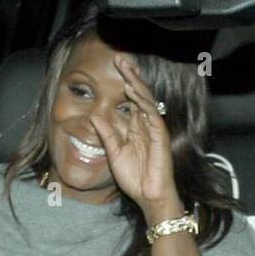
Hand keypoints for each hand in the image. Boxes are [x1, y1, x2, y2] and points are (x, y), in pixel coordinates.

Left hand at [93, 54, 182, 221]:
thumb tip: (94, 117)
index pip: (131, 100)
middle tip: (121, 58)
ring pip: (146, 100)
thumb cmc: (134, 178)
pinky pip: (152, 115)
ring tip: (126, 68)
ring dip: (136, 83)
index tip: (114, 67)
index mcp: (136, 127)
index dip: (124, 83)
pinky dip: (142, 102)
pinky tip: (132, 91)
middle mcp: (146, 124)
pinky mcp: (160, 137)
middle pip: (139, 95)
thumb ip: (107, 135)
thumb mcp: (114, 153)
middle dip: (131, 76)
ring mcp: (154, 129)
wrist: (148, 197)